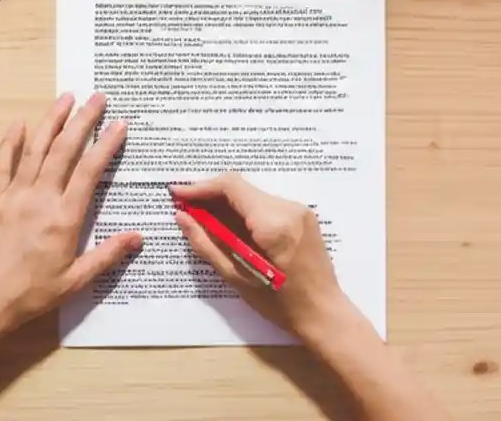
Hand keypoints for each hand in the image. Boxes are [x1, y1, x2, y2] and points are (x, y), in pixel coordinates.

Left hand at [0, 93, 141, 335]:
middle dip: (82, 120)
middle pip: (64, 150)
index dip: (106, 145)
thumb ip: (107, 255)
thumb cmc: (32, 295)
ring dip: (51, 121)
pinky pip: (3, 165)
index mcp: (64, 218)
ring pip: (35, 149)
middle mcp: (40, 199)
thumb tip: (138, 236)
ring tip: (65, 98)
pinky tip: (20, 123)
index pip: (89, 171)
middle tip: (97, 97)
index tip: (119, 124)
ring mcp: (14, 196)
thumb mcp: (76, 280)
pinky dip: (11, 142)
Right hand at [171, 173, 361, 339]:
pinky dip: (243, 211)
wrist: (323, 313)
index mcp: (273, 222)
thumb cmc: (280, 304)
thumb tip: (182, 217)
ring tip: (204, 221)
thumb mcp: (237, 276)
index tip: (177, 193)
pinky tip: (230, 227)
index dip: (200, 187)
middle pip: (241, 188)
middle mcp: (288, 208)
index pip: (231, 186)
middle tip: (185, 209)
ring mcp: (299, 210)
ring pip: (252, 195)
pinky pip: (265, 205)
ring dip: (226, 204)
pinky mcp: (302, 216)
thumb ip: (206, 243)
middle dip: (210, 195)